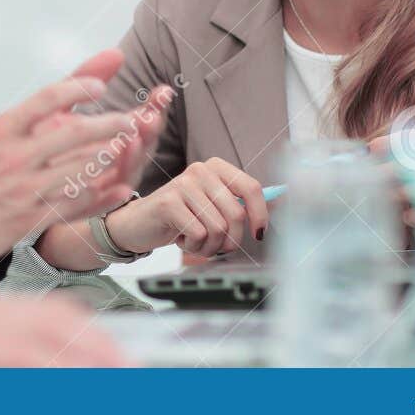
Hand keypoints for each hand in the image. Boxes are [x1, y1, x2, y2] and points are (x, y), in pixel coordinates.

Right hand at [0, 55, 165, 271]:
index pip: (46, 100)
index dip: (78, 87)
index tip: (97, 85)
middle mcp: (17, 160)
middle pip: (76, 134)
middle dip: (110, 123)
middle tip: (131, 117)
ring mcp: (25, 192)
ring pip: (81, 170)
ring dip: (110, 156)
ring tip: (131, 146)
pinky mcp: (28, 221)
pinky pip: (73, 206)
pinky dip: (100, 197)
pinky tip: (120, 189)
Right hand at [103, 157, 268, 256]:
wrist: (138, 224)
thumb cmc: (180, 217)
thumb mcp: (211, 206)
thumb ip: (238, 204)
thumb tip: (276, 207)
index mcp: (216, 167)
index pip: (251, 187)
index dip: (260, 214)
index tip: (258, 234)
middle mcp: (200, 170)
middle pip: (236, 213)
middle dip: (231, 240)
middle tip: (218, 246)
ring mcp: (183, 184)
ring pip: (218, 228)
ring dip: (210, 246)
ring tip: (196, 242)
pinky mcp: (168, 203)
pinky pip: (199, 234)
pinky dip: (194, 247)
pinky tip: (182, 240)